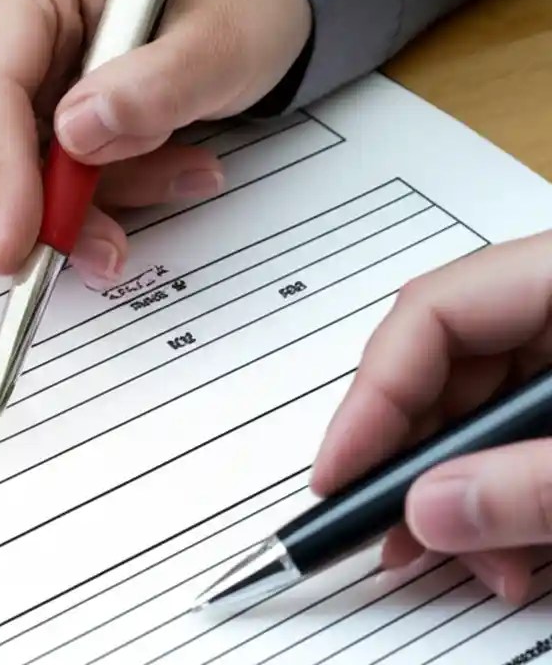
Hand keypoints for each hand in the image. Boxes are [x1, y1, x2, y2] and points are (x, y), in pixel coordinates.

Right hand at [0, 0, 310, 287]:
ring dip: (100, 195)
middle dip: (53, 202)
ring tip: (183, 173)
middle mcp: (8, 24)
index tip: (16, 241)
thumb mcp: (220, 36)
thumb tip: (80, 135)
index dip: (1, 172)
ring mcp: (24, 70)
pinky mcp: (44, 106)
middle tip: (105, 250)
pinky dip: (111, 185)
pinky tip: (168, 167)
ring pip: (25, 168)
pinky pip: (56, 171)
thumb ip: (158, 85)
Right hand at [311, 232, 551, 603]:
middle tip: (385, 532)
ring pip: (478, 406)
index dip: (373, 396)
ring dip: (459, 492)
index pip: (435, 310)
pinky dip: (503, 491)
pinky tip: (505, 548)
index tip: (339, 474)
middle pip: (447, 365)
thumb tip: (427, 514)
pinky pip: (518, 432)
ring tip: (462, 561)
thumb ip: (537, 483)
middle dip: (415, 463)